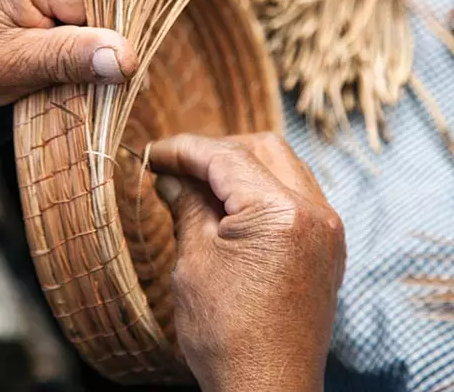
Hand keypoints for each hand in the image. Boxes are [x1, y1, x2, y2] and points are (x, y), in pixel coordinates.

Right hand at [150, 133, 345, 391]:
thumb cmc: (227, 336)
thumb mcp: (195, 261)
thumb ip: (187, 205)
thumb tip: (170, 177)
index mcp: (280, 213)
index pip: (225, 157)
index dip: (184, 150)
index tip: (154, 153)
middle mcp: (315, 211)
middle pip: (263, 148)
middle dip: (217, 151)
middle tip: (179, 167)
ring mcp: (328, 228)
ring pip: (284, 165)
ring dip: (242, 165)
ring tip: (203, 183)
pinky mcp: (328, 245)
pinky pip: (297, 193)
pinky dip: (264, 188)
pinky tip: (234, 204)